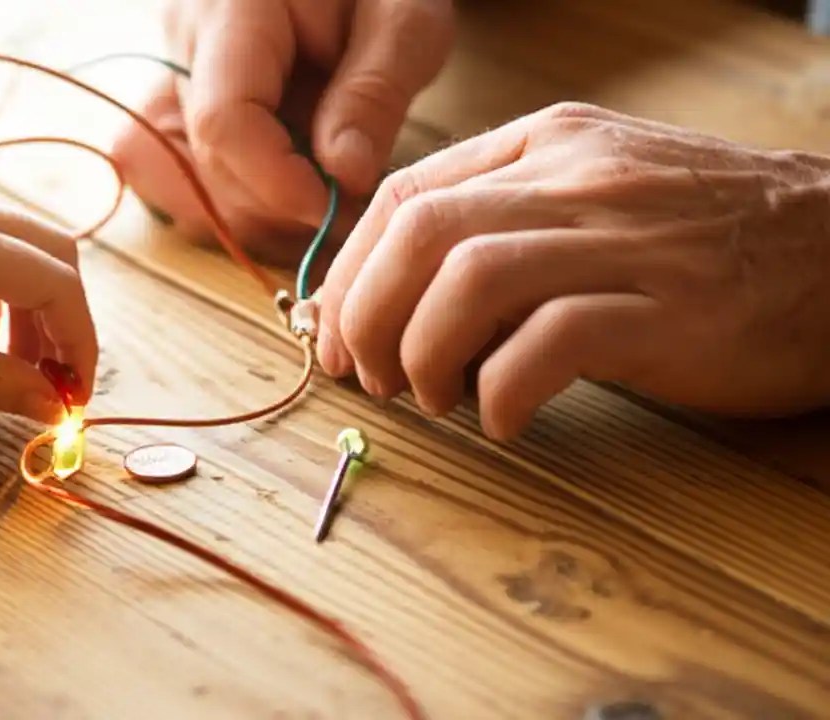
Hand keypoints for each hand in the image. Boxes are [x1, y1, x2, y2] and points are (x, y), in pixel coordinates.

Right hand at [111, 0, 453, 263]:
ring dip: (268, 205)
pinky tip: (299, 177)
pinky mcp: (182, 101)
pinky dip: (252, 195)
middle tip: (353, 201)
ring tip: (330, 182)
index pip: (224, 122)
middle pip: (210, 160)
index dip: (279, 184)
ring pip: (197, 180)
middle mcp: (184, 43)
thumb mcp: (403, 20)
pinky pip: (197, 173)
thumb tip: (345, 178)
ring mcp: (176, 74)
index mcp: (229, 9)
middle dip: (284, 201)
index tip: (341, 207)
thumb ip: (374, 93)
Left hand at [317, 102, 829, 438]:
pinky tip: (502, 421)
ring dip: (422, 351)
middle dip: (366, 314)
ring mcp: (624, 240)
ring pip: (467, 279)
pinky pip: (546, 344)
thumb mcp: (596, 192)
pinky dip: (500, 390)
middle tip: (370, 376)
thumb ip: (503, 218)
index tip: (336, 331)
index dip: (350, 272)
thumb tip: (397, 289)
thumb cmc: (705, 235)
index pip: (405, 194)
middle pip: (418, 232)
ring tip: (434, 399)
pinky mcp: (666, 311)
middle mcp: (576, 179)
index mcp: (548, 144)